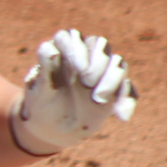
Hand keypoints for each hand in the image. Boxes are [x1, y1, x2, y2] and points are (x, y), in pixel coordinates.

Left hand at [12, 29, 135, 155]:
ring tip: (98, 100)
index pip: (71, 37)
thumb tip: (48, 47)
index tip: (79, 69)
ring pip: (117, 62)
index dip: (77, 49)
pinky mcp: (115, 88)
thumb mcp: (39, 91)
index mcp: (60, 52)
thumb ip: (44, 70)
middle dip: (97, 64)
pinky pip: (128, 89)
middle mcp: (83, 56)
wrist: (52, 129)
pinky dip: (126, 101)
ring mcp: (102, 71)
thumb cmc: (41, 105)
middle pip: (100, 45)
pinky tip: (120, 116)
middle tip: (87, 84)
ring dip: (112, 80)